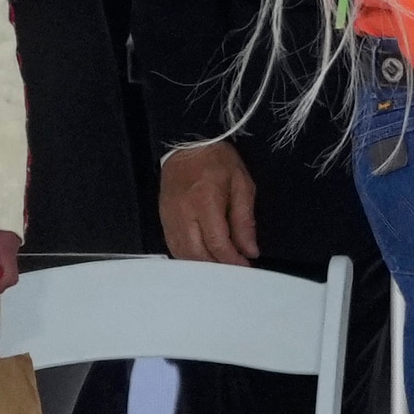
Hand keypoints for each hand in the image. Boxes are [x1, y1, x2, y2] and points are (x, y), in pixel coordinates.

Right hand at [160, 141, 259, 264]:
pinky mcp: (163, 219)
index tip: (246, 266)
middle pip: (197, 254)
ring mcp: (169, 217)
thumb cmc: (217, 160)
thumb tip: (250, 250)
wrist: (186, 144)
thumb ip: (244, 220)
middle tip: (235, 270)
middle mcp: (183, 212)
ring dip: (203, 266)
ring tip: (221, 266)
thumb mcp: (241, 184)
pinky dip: (189, 258)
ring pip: (183, 255)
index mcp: (205, 200)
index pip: (217, 243)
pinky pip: (174, 247)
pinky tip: (203, 259)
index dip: (232, 260)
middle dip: (218, 267)